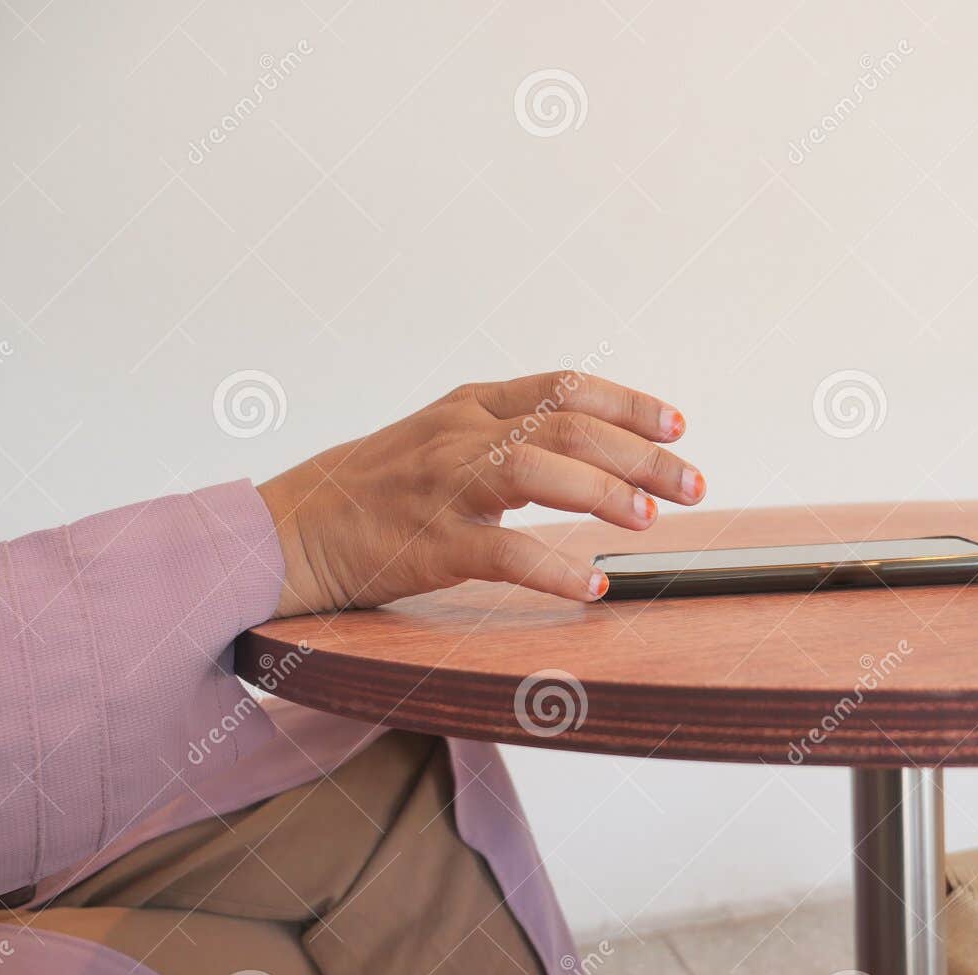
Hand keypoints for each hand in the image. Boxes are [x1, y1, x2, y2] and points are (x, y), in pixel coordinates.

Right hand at [255, 371, 704, 616]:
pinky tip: (591, 585)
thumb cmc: (371, 492)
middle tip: (693, 483)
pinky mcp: (427, 544)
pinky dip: (554, 570)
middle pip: (567, 426)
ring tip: (649, 519)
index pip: (565, 387)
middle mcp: (459, 435)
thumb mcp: (438, 440)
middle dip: (641, 454)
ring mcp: (441, 486)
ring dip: (603, 491)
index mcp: (468, 405)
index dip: (629, 403)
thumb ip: (505, 437)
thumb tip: (589, 450)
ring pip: (536, 470)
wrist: (284, 532)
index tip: (678, 426)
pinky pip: (502, 553)